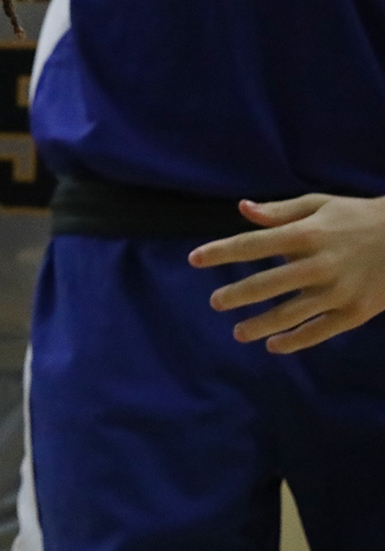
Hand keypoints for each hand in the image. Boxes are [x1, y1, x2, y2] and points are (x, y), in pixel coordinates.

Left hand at [189, 194, 384, 352]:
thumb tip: (242, 209)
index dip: (221, 252)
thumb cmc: (357, 218)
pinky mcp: (356, 312)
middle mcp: (320, 264)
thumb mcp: (320, 205)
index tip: (194, 259)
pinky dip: (295, 341)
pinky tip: (273, 345)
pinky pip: (319, 331)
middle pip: (267, 283)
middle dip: (237, 294)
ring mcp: (338, 291)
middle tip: (215, 302)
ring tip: (238, 333)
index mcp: (307, 234)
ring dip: (261, 325)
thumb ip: (279, 212)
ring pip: (291, 314)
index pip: (253, 244)